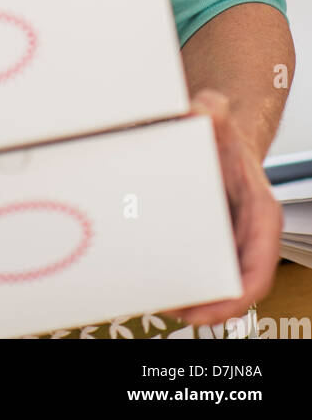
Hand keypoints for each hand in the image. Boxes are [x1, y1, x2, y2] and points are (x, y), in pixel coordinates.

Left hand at [160, 88, 282, 330]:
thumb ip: (210, 110)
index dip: (236, 295)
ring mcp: (229, 239)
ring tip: (161, 301)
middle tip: (176, 309)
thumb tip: (197, 111)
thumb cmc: (221, 133)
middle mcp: (247, 232)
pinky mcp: (208, 240)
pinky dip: (183, 282)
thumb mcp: (216, 116)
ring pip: (217, 283)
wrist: (214, 134)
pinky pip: (200, 269)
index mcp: (260, 214)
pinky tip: (159, 285)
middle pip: (235, 285)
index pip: (258, 268)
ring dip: (193, 299)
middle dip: (208, 306)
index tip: (210, 308)